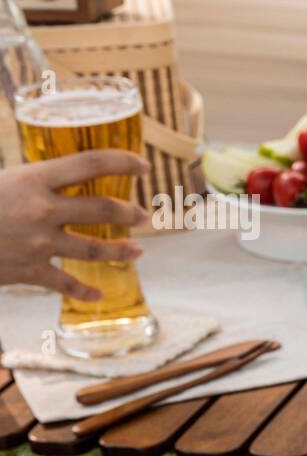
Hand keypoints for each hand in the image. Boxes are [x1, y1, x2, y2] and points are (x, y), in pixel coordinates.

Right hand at [0, 150, 150, 299]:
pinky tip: (99, 294)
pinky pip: (65, 284)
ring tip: (137, 251)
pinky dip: (84, 291)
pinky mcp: (28, 271)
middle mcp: (42, 210)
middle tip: (142, 215)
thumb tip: (55, 173)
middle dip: (129, 212)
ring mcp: (38, 243)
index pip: (91, 163)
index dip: (123, 161)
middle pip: (102, 208)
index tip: (143, 164)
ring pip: (95, 249)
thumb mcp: (0, 178)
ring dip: (121, 250)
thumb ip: (28, 178)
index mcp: (33, 178)